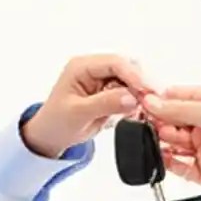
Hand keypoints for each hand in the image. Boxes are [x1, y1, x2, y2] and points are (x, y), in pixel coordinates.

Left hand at [22, 54, 149, 158]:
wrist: (50, 137)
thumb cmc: (56, 122)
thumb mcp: (78, 113)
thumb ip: (105, 103)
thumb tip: (131, 97)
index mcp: (81, 67)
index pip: (114, 63)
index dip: (133, 75)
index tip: (146, 90)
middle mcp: (94, 69)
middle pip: (127, 68)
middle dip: (139, 83)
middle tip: (150, 101)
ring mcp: (103, 80)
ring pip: (131, 79)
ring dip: (139, 93)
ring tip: (142, 109)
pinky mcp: (109, 92)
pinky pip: (130, 91)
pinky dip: (136, 101)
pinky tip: (134, 112)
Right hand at [140, 86, 200, 195]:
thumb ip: (180, 109)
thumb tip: (154, 102)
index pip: (175, 97)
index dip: (157, 101)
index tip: (141, 103)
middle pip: (169, 121)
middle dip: (157, 122)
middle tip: (147, 124)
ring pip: (171, 143)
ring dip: (161, 142)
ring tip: (155, 140)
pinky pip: (178, 167)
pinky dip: (166, 163)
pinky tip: (161, 158)